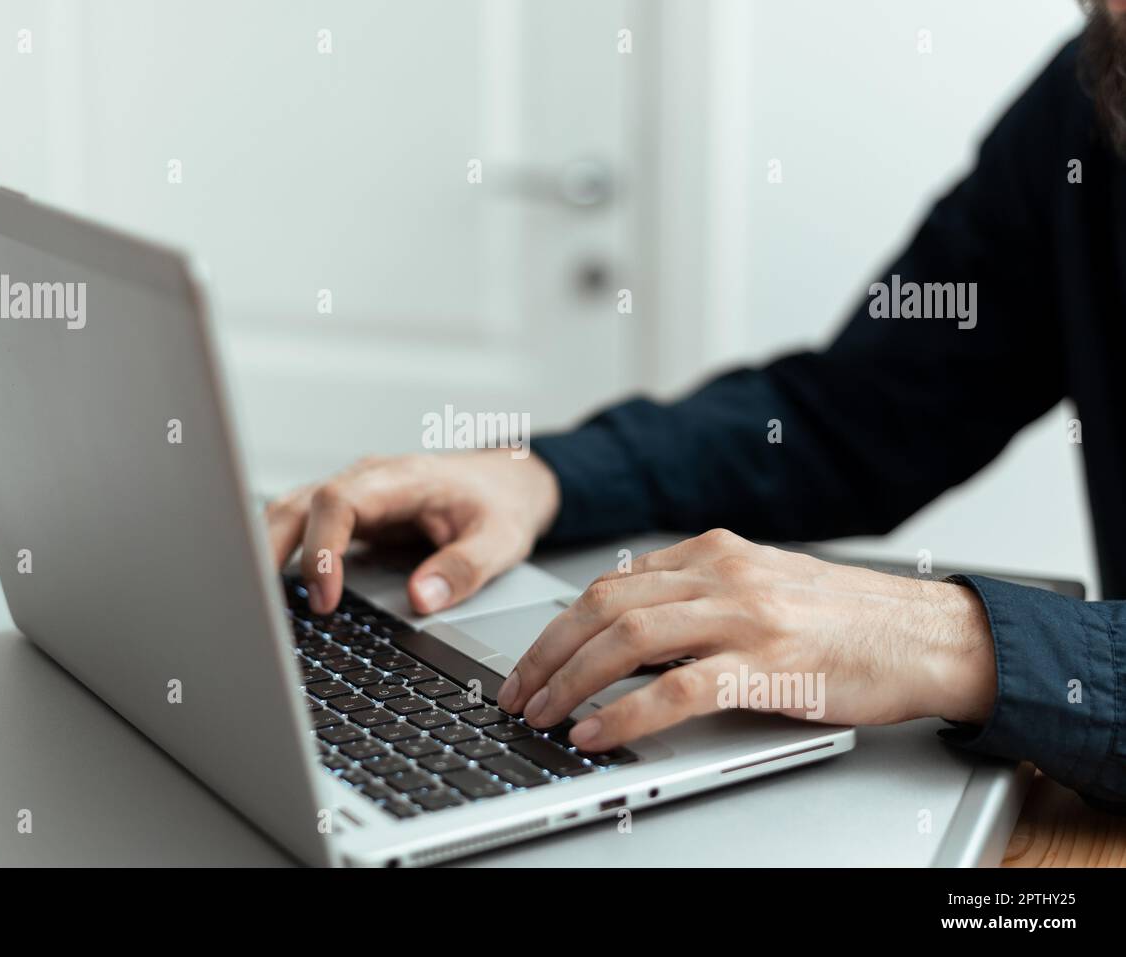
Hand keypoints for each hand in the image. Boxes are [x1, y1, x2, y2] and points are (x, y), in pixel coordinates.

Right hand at [265, 451, 560, 614]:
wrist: (507, 482)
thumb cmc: (500, 505)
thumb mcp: (500, 540)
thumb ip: (464, 568)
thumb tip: (420, 599)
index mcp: (402, 479)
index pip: (338, 501)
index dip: (322, 549)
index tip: (326, 598)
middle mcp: (368, 480)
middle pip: (298, 504)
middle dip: (269, 551)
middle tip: (259, 607)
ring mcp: (354, 495)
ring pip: (290, 513)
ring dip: (265, 552)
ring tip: (253, 604)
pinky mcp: (349, 514)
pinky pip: (302, 527)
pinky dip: (281, 553)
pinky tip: (272, 591)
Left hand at [497, 529, 996, 751]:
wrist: (929, 634)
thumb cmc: (844, 619)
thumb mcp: (760, 586)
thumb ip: (696, 598)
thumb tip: (623, 635)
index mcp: (712, 552)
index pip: (610, 584)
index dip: (560, 626)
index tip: (532, 661)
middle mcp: (720, 574)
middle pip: (603, 606)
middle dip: (548, 653)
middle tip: (517, 693)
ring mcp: (744, 616)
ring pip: (627, 640)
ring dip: (571, 681)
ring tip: (541, 715)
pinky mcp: (768, 664)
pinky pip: (675, 689)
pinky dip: (623, 713)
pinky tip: (596, 732)